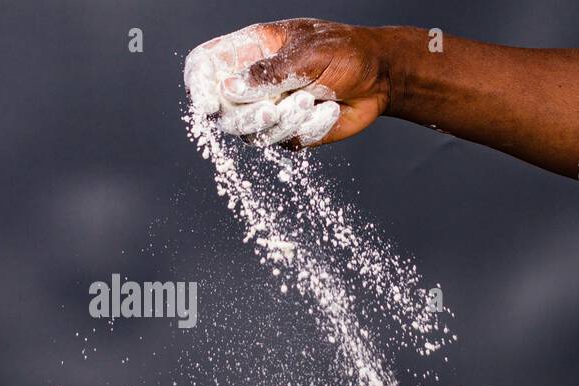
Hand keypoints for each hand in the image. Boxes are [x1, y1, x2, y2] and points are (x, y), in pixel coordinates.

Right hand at [183, 19, 389, 146]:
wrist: (381, 77)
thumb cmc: (344, 52)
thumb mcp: (306, 53)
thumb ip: (269, 72)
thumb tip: (229, 88)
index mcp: (250, 51)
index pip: (205, 66)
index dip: (198, 84)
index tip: (209, 103)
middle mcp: (254, 83)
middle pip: (224, 111)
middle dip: (246, 116)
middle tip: (272, 110)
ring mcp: (272, 110)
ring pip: (253, 133)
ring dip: (283, 122)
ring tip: (311, 100)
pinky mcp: (292, 132)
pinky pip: (287, 142)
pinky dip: (309, 128)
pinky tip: (329, 110)